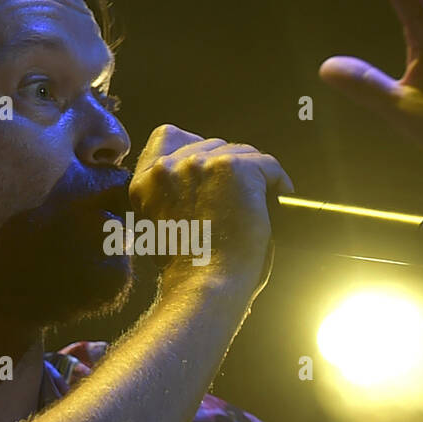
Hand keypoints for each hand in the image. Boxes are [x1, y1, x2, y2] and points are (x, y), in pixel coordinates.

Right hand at [129, 124, 293, 296]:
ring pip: (241, 152)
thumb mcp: (159, 225)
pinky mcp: (232, 168)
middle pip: (211, 144)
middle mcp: (167, 166)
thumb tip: (203, 183)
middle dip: (229, 167)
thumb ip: (169, 195)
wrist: (204, 284)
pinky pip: (266, 163)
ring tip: (260, 201)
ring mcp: (199, 163)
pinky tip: (278, 198)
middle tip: (242, 197)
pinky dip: (277, 180)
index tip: (211, 176)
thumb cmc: (188, 269)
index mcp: (144, 180)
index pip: (169, 137)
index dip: (196, 153)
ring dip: (254, 175)